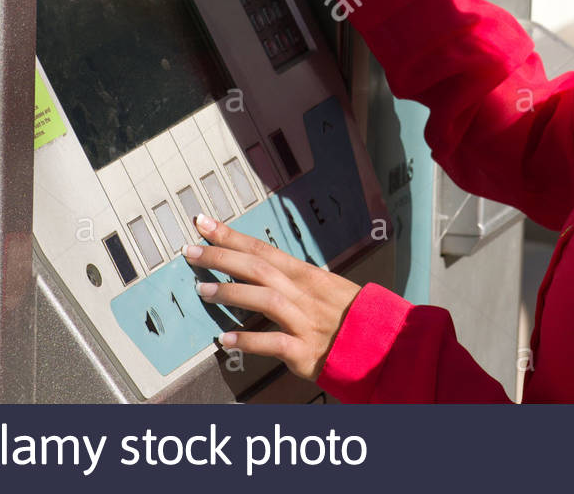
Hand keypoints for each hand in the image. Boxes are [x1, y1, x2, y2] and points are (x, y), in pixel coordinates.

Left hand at [184, 213, 361, 382]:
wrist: (383, 345)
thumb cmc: (352, 317)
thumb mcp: (327, 289)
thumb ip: (296, 282)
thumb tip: (263, 272)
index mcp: (307, 276)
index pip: (263, 249)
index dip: (231, 236)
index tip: (204, 223)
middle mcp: (305, 294)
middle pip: (258, 268)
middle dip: (221, 257)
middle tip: (190, 251)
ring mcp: (305, 322)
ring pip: (265, 299)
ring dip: (231, 293)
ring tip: (202, 290)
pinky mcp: (306, 351)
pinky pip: (274, 343)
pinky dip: (248, 340)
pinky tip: (225, 339)